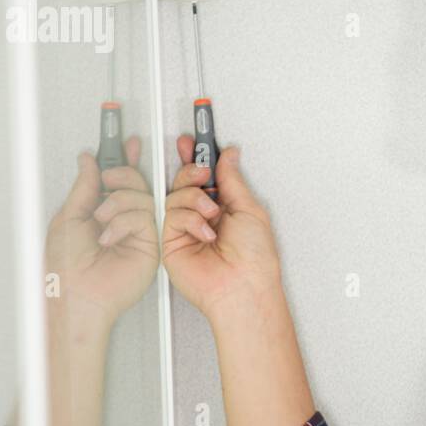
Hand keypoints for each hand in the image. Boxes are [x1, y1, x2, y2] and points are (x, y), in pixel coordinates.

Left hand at [44, 136, 159, 331]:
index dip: (120, 157)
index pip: (116, 178)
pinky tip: (110, 237)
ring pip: (141, 195)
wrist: (78, 296)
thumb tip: (88, 161)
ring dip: (117, 203)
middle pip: (134, 180)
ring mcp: (137, 230)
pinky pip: (145, 215)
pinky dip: (124, 222)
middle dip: (121, 173)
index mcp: (98, 210)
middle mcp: (120, 218)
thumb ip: (85, 186)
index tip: (122, 137)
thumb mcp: (69, 217)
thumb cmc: (66, 267)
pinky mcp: (150, 242)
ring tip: (101, 221)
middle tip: (108, 179)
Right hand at [161, 135, 282, 321]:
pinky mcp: (170, 241)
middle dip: (192, 170)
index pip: (205, 175)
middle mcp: (202, 215)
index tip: (193, 138)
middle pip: (184, 180)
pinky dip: (190, 220)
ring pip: (175, 194)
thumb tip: (229, 154)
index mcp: (224, 206)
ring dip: (195, 198)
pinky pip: (170, 215)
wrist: (243, 287)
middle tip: (202, 174)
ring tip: (212, 214)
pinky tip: (205, 233)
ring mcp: (185, 228)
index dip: (197, 155)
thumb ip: (232, 179)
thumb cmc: (255, 258)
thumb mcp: (249, 208)